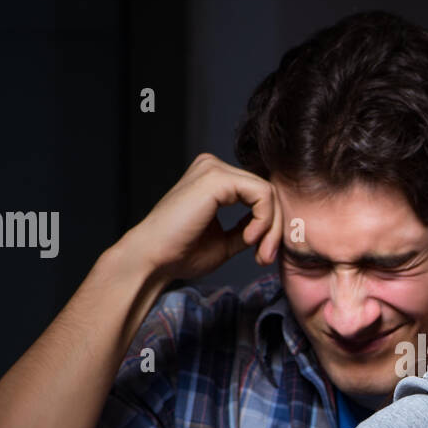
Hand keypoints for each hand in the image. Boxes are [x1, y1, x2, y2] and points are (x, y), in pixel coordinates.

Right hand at [120, 153, 283, 281]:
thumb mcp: (225, 241)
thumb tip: (273, 227)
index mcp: (213, 180)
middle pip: (267, 192)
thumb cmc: (181, 253)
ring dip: (271, 227)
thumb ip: (247, 229)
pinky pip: (262, 194)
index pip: (259, 195)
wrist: (153, 259)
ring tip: (258, 251)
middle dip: (274, 229)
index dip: (270, 227)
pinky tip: (249, 238)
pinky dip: (264, 220)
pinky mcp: (217, 178)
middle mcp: (213, 168)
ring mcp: (214, 169)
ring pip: (268, 193)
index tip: (263, 256)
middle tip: (265, 257)